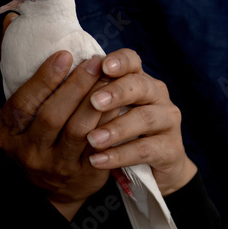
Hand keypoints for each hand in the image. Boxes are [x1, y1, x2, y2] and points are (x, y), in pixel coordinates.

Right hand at [0, 12, 120, 219]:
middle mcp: (26, 152)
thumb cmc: (35, 132)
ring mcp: (54, 167)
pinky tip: (121, 102)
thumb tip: (11, 17)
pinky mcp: (82, 176)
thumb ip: (17, 65)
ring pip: (78, 131)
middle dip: (75, 86)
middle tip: (95, 61)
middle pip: (51, 116)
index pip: (23, 103)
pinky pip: (99, 145)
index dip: (45, 79)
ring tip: (110, 77)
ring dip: (96, 101)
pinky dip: (110, 122)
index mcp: (6, 132)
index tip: (65, 55)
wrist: (52, 186)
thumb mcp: (19, 108)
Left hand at [84, 49, 196, 196]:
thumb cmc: (121, 131)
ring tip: (91, 139)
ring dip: (116, 128)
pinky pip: (145, 150)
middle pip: (140, 86)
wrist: (154, 167)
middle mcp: (156, 95)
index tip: (102, 65)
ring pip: (145, 118)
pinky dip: (120, 155)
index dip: (119, 61)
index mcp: (137, 79)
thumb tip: (58, 76)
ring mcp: (167, 121)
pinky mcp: (170, 149)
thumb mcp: (105, 110)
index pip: (132, 61)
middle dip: (116, 92)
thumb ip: (90, 94)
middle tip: (94, 101)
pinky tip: (97, 160)